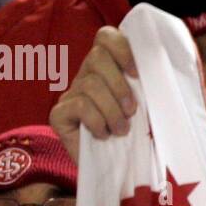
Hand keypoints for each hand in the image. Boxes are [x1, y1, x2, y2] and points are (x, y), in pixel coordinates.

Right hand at [50, 26, 137, 163]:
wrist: (111, 167)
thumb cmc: (130, 135)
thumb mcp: (141, 104)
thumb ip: (139, 83)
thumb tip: (147, 69)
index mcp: (106, 68)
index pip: (105, 37)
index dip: (122, 48)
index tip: (137, 73)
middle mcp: (84, 77)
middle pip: (95, 58)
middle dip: (119, 85)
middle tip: (132, 111)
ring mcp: (69, 95)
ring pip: (90, 85)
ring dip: (112, 110)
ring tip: (122, 129)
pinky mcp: (57, 115)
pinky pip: (80, 107)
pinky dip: (97, 122)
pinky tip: (103, 135)